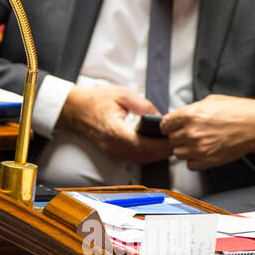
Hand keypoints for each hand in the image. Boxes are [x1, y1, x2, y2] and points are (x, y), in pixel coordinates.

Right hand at [58, 85, 175, 165]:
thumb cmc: (94, 101)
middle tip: (178, 143)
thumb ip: (143, 105)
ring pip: (141, 160)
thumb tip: (159, 114)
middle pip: (145, 156)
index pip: (143, 145)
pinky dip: (148, 155)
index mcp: (115, 131)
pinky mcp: (113, 152)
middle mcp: (113, 145)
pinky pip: (134, 158)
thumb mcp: (121, 95)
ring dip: (157, 155)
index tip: (174, 139)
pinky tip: (156, 148)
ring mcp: (113, 151)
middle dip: (163, 152)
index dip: (161, 145)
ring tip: (170, 145)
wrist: (75, 109)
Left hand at [161, 94, 254, 169]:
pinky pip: (190, 165)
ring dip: (186, 149)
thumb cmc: (238, 111)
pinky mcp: (208, 160)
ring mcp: (199, 148)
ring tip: (199, 142)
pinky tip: (204, 152)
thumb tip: (179, 117)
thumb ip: (191, 110)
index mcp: (190, 114)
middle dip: (179, 136)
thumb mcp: (210, 101)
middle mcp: (192, 132)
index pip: (165, 125)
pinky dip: (194, 160)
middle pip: (171, 139)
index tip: (172, 127)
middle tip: (191, 133)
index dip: (169, 126)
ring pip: (178, 153)